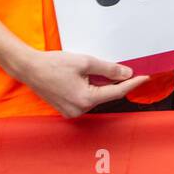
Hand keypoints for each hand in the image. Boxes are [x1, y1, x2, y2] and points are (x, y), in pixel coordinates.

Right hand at [13, 49, 149, 118]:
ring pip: (96, 96)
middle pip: (106, 94)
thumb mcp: (85, 62)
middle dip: (115, 82)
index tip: (145, 77)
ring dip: (101, 84)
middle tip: (123, 68)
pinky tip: (86, 77)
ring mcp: (72, 111)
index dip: (132, 84)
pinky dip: (91, 88)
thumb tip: (126, 73)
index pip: (117, 91)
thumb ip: (108, 69)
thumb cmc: (53, 65)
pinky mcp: (67, 109)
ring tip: (92, 70)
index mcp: (86, 99)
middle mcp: (80, 110)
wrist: (29, 68)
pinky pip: (86, 98)